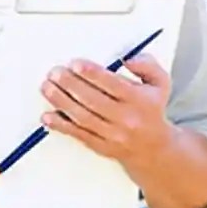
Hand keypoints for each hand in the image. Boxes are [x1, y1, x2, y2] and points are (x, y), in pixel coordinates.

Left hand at [39, 54, 174, 166]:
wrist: (154, 149)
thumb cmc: (150, 110)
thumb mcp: (159, 84)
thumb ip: (147, 66)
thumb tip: (128, 59)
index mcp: (140, 101)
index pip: (113, 85)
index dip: (92, 73)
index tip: (75, 63)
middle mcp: (126, 119)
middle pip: (93, 100)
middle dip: (70, 84)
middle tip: (55, 72)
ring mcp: (112, 134)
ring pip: (82, 117)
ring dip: (61, 101)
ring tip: (47, 87)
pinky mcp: (100, 146)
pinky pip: (78, 135)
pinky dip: (60, 125)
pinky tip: (47, 116)